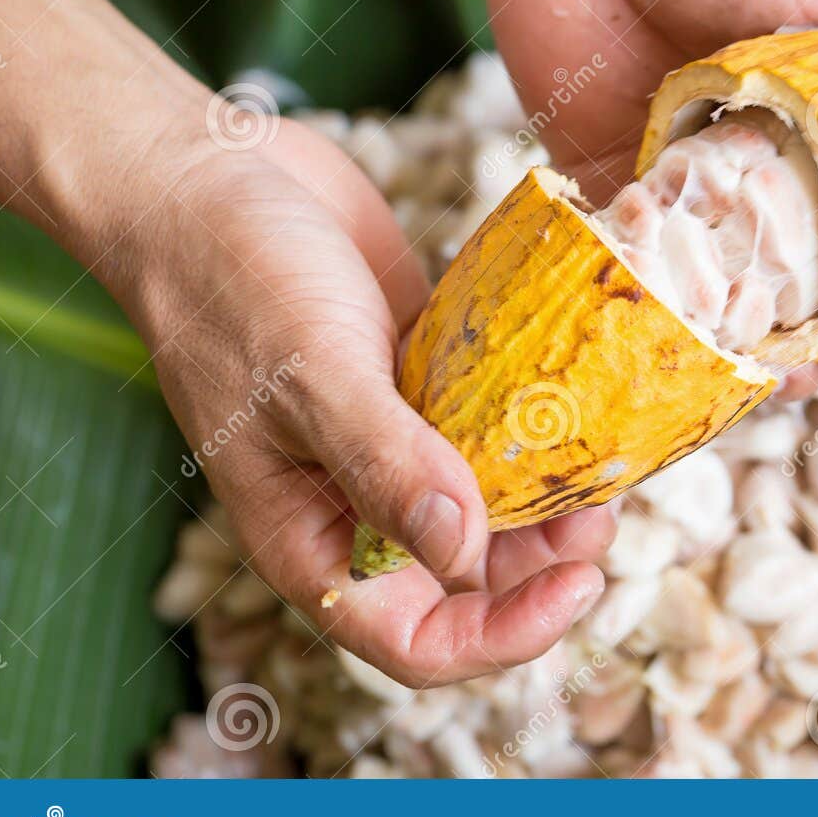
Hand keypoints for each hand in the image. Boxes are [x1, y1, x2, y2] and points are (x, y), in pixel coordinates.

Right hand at [110, 112, 613, 685]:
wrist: (213, 176)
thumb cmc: (232, 280)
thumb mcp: (311, 378)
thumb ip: (385, 466)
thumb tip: (464, 556)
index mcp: (310, 540)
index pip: (417, 640)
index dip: (504, 634)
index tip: (579, 582)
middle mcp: (356, 506)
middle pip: (470, 582)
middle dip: (544, 562)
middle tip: (604, 505)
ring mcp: (392, 444)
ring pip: (489, 508)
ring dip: (548, 499)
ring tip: (603, 455)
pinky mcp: (421, 383)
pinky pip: (491, 430)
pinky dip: (534, 429)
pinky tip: (581, 399)